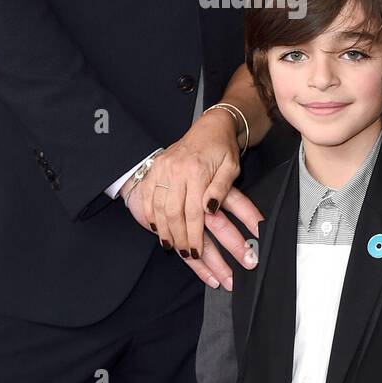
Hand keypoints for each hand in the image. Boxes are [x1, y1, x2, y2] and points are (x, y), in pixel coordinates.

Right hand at [121, 108, 262, 289]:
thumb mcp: (231, 167)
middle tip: (186, 255)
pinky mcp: (154, 171)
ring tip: (173, 247)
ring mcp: (161, 171)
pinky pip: (149, 200)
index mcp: (196, 171)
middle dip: (180, 239)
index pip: (193, 212)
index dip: (194, 236)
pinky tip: (159, 231)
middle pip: (174, 214)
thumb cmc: (222, 149)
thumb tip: (211, 210)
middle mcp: (175, 171)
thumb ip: (222, 189)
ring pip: (159, 209)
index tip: (196, 253)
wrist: (209, 127)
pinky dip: (153, 218)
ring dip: (166, 232)